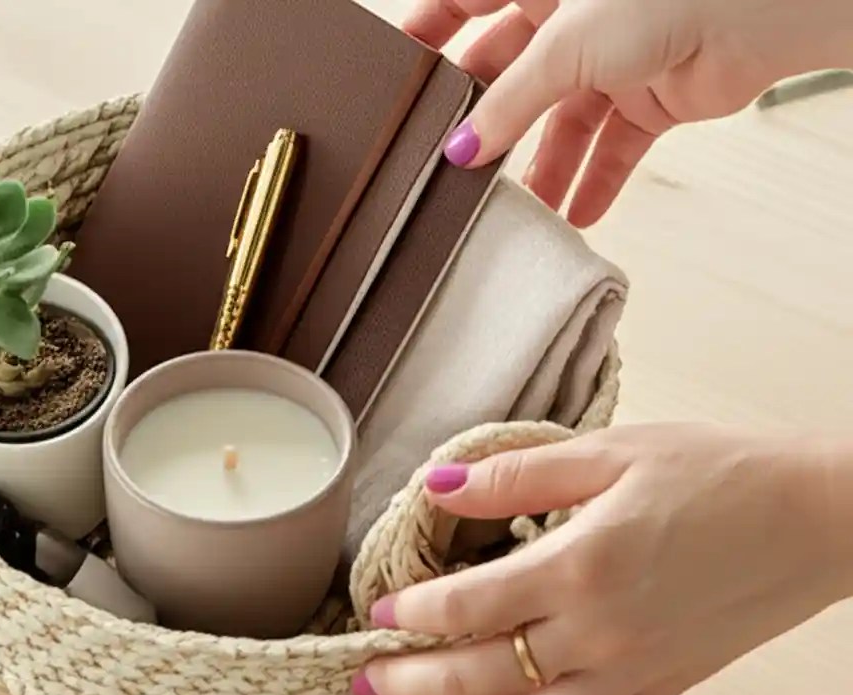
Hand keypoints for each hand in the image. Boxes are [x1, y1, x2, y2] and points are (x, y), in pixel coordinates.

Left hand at [352, 423, 852, 694]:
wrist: (818, 517)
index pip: (468, 607)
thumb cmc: (719, 475)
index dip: (414, 614)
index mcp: (580, 568)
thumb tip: (438, 486)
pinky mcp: (666, 686)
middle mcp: (601, 632)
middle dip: (417, 683)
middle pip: (484, 677)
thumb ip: (517, 476)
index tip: (381, 612)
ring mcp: (634, 669)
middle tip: (371, 681)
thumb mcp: (610, 453)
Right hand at [404, 0, 852, 226]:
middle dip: (484, 125)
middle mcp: (566, 23)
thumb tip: (460, 152)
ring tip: (518, 213)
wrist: (751, 14)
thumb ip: (505, 106)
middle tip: (454, 168)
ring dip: (541, 170)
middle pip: (506, 80)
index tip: (402, 79)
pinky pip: (610, 148)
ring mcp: (607, 62)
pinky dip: (595, 182)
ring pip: (558, 126)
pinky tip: (576, 216)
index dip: (429, 36)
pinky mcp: (646, 100)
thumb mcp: (558, 51)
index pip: (463, 6)